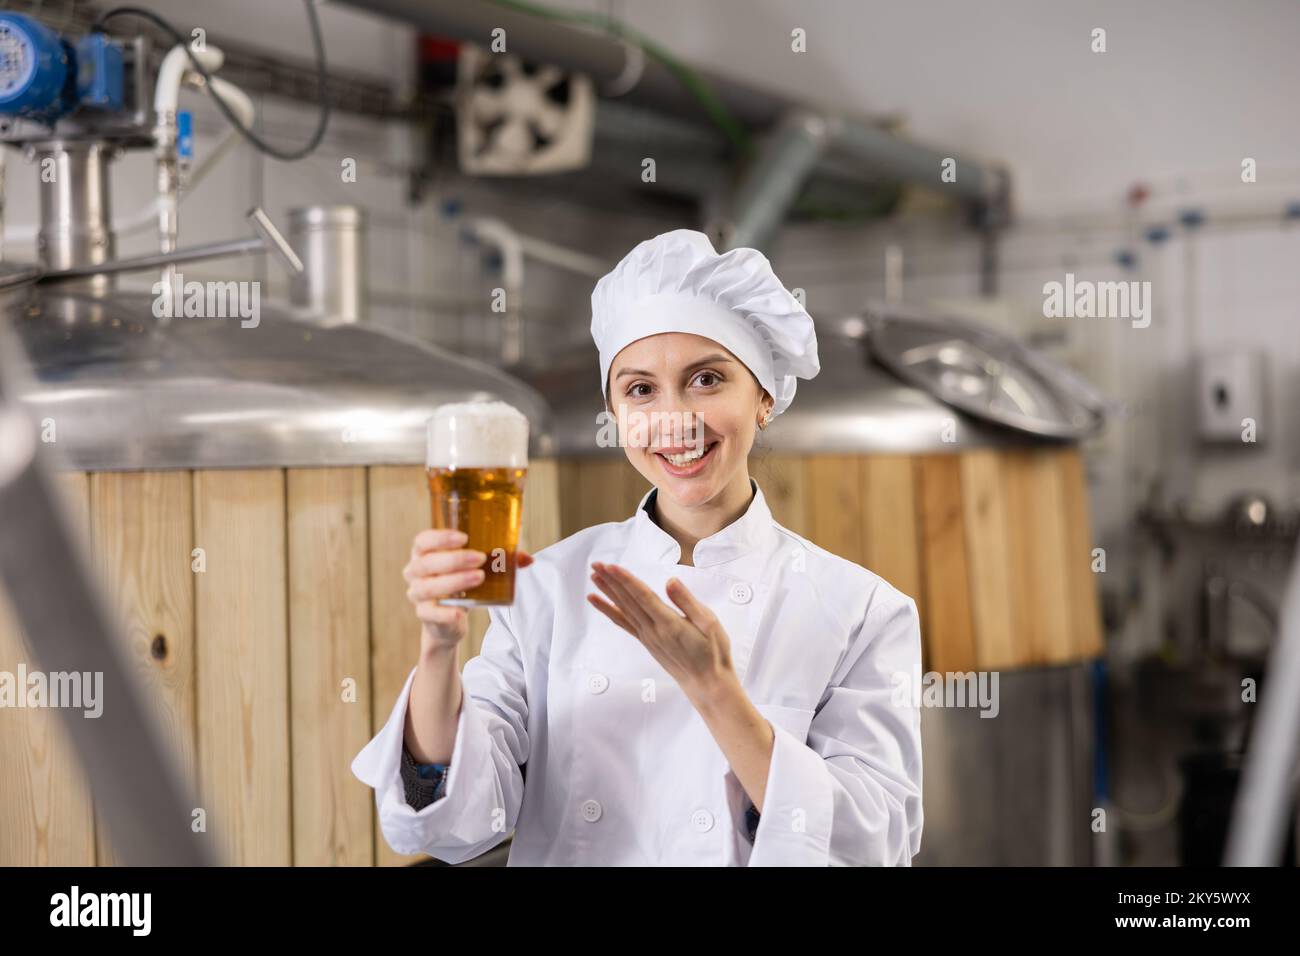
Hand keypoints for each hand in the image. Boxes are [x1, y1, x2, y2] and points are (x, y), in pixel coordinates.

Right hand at [404, 529, 533, 650]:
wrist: (449, 618)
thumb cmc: (461, 583)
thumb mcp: (476, 568)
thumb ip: (500, 560)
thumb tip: (527, 558)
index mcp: (424, 553)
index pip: (423, 540)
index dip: (440, 537)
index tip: (463, 537)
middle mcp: (415, 572)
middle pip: (427, 563)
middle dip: (455, 559)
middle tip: (480, 558)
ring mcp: (417, 594)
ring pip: (428, 587)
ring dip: (454, 581)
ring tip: (479, 577)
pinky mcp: (425, 615)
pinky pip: (431, 613)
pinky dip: (445, 612)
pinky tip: (460, 611)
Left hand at [586, 561, 734, 699]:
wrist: (706, 684)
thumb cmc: (712, 653)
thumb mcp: (710, 624)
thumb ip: (688, 601)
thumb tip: (671, 581)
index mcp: (670, 623)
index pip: (643, 596)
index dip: (626, 580)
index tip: (612, 567)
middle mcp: (654, 630)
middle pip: (628, 600)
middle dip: (612, 581)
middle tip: (596, 564)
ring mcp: (648, 637)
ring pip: (623, 609)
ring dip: (608, 592)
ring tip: (594, 577)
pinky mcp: (646, 641)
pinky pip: (624, 623)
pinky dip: (609, 611)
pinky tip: (598, 601)